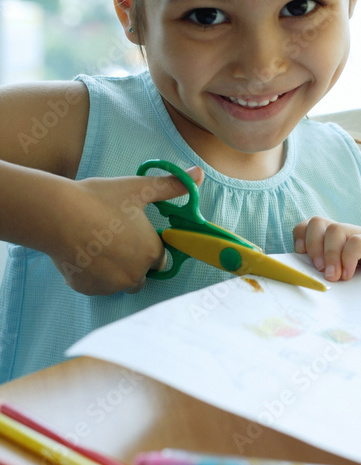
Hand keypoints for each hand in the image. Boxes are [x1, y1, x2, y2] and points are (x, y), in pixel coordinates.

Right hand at [45, 166, 203, 294]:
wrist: (57, 214)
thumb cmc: (100, 199)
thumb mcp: (138, 188)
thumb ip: (170, 186)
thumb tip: (199, 174)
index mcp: (151, 253)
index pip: (159, 258)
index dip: (146, 245)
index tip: (131, 233)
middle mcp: (135, 275)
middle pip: (140, 273)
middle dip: (130, 260)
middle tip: (111, 238)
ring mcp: (110, 285)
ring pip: (117, 280)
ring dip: (112, 269)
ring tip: (95, 244)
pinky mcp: (88, 290)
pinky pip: (95, 285)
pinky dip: (91, 274)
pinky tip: (82, 253)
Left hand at [293, 217, 360, 281]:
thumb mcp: (342, 282)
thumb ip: (324, 274)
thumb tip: (298, 278)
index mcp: (336, 241)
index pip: (309, 225)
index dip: (300, 237)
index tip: (300, 257)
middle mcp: (349, 233)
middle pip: (318, 223)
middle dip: (313, 247)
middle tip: (319, 272)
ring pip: (336, 230)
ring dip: (330, 255)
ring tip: (335, 277)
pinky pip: (358, 241)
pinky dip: (348, 258)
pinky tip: (350, 275)